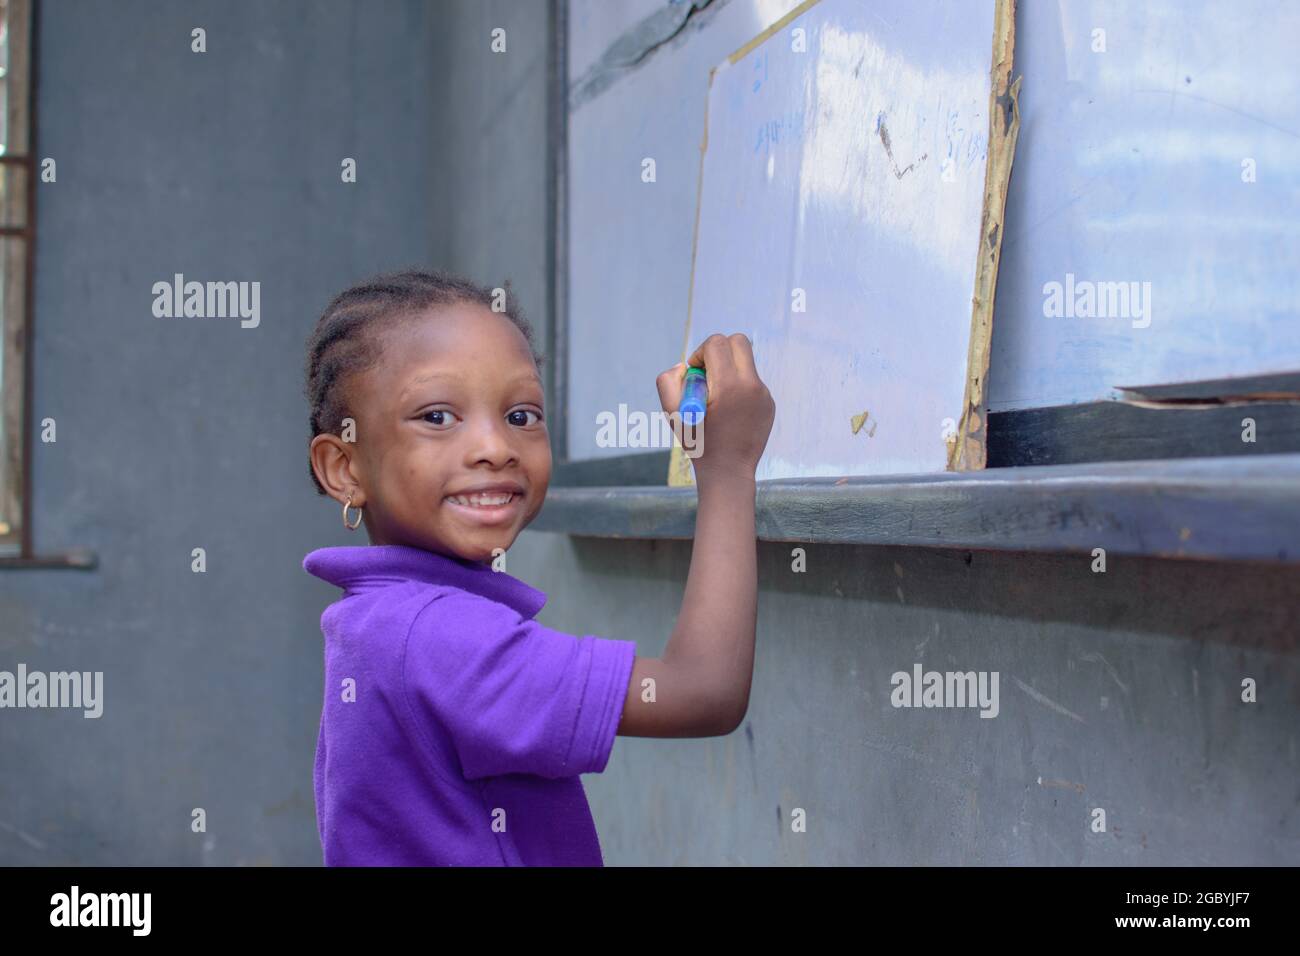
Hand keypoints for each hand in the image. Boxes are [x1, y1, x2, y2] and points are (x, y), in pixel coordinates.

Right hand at [656, 333, 774, 483]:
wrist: (728, 472)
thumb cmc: (698, 443)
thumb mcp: (672, 413)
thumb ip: (668, 381)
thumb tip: (683, 364)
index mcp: (729, 386)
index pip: (717, 343)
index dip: (700, 353)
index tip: (695, 372)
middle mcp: (752, 386)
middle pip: (739, 341)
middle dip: (718, 350)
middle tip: (707, 374)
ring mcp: (764, 395)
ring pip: (746, 361)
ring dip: (728, 369)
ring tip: (717, 397)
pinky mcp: (769, 404)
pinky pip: (752, 381)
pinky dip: (738, 387)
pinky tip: (729, 412)